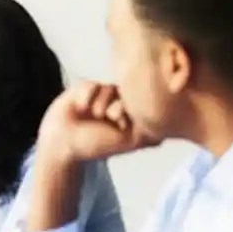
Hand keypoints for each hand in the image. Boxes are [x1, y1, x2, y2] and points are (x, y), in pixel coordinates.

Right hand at [37, 81, 161, 164]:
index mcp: (127, 113)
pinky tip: (81, 108)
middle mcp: (114, 102)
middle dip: (116, 107)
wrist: (63, 144)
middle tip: (108, 119)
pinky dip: (88, 97)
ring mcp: (99, 95)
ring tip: (92, 115)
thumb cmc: (96, 145)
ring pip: (109, 89)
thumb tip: (169, 124)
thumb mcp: (129, 142)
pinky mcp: (82, 89)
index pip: (139, 101)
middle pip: (125, 93)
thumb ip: (150, 132)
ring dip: (101, 104)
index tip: (122, 124)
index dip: (131, 110)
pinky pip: (92, 85)